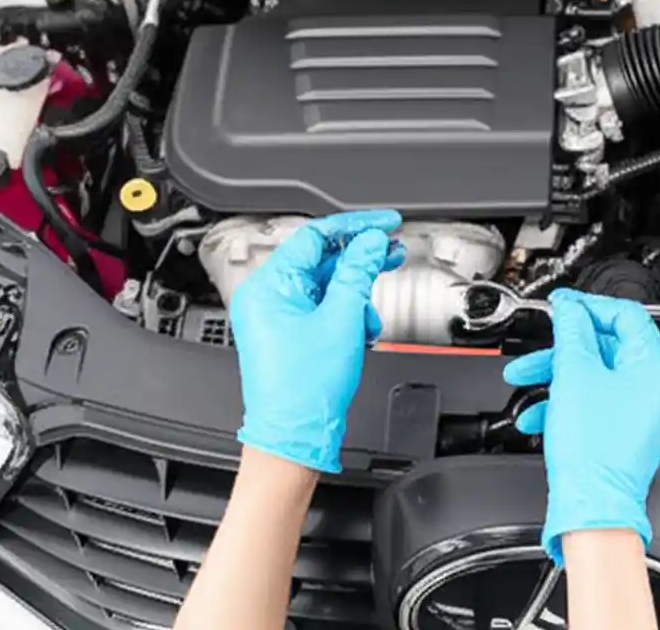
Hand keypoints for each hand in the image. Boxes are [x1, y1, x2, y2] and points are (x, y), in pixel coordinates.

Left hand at [231, 210, 404, 472]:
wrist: (296, 435)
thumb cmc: (304, 388)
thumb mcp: (341, 319)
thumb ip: (357, 273)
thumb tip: (370, 242)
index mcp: (269, 286)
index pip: (314, 236)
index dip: (354, 227)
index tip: (384, 224)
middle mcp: (267, 296)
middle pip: (321, 259)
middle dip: (360, 260)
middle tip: (392, 252)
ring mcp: (278, 315)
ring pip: (326, 285)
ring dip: (355, 294)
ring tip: (372, 311)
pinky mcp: (290, 332)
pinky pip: (322, 307)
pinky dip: (346, 313)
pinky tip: (361, 328)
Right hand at [503, 289, 659, 563]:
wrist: (592, 507)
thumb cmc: (594, 451)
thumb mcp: (575, 375)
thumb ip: (572, 332)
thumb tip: (570, 308)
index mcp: (658, 368)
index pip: (626, 316)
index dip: (589, 307)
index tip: (562, 305)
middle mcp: (659, 389)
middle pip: (607, 348)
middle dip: (563, 350)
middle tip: (537, 348)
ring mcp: (645, 413)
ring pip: (596, 377)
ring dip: (556, 376)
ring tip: (526, 381)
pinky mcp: (627, 433)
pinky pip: (596, 403)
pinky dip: (566, 402)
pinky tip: (538, 414)